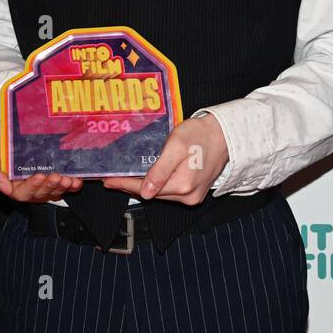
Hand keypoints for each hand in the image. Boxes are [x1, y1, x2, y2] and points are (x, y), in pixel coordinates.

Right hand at [0, 127, 82, 202]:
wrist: (14, 123)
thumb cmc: (1, 139)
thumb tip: (2, 188)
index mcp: (11, 182)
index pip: (21, 193)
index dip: (31, 187)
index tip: (39, 176)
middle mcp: (28, 184)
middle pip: (39, 194)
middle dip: (49, 186)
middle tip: (56, 176)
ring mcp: (42, 180)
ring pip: (52, 192)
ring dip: (61, 187)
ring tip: (67, 179)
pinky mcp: (55, 174)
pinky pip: (64, 186)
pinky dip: (72, 186)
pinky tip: (76, 181)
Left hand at [101, 113, 228, 205]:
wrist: (225, 135)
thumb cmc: (201, 135)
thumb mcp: (178, 146)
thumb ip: (161, 170)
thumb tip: (145, 192)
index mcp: (183, 185)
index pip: (145, 189)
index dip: (124, 184)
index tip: (107, 181)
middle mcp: (187, 196)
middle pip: (151, 194)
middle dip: (129, 186)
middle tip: (110, 179)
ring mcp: (192, 197)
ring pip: (160, 194)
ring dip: (141, 187)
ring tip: (123, 179)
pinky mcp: (194, 193)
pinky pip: (169, 192)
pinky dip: (155, 186)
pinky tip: (145, 179)